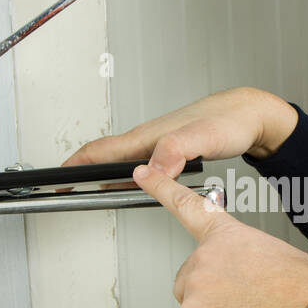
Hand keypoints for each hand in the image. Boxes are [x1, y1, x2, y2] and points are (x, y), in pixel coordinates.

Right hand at [56, 87, 297, 189]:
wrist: (251, 114)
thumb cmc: (230, 120)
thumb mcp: (204, 136)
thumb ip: (177, 149)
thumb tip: (151, 169)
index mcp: (149, 136)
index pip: (102, 150)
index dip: (75, 164)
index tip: (56, 180)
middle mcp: (150, 139)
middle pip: (106, 157)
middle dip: (81, 174)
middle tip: (65, 192)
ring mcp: (160, 146)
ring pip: (123, 163)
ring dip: (103, 177)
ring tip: (89, 193)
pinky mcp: (172, 153)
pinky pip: (142, 167)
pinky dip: (130, 179)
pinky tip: (135, 188)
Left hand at [133, 162, 307, 307]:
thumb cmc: (302, 290)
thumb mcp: (273, 254)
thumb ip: (241, 258)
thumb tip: (240, 275)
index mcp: (226, 236)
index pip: (188, 206)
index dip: (162, 188)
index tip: (142, 174)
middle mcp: (205, 257)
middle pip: (190, 280)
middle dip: (212, 297)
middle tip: (245, 304)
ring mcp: (197, 288)